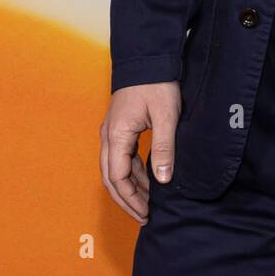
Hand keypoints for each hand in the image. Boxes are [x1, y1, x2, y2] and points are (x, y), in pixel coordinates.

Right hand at [99, 82, 180, 223]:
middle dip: (127, 199)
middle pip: (111, 178)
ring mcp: (112, 132)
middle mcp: (109, 136)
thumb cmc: (156, 84)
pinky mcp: (120, 128)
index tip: (146, 213)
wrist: (148, 58)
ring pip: (116, 169)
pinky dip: (133, 173)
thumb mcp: (165, 116)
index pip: (117, 177)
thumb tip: (162, 180)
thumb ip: (163, 148)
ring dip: (131, 187)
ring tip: (149, 203)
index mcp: (116, 135)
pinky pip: (122, 157)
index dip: (131, 198)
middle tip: (145, 217)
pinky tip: (149, 181)